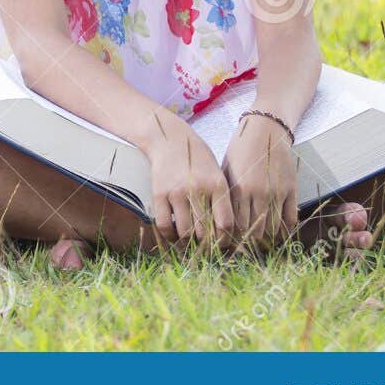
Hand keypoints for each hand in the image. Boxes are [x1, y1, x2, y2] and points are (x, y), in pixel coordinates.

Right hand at [143, 114, 235, 251]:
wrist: (170, 138)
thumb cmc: (198, 158)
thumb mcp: (217, 174)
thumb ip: (222, 200)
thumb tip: (225, 232)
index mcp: (218, 185)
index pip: (225, 224)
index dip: (225, 240)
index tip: (222, 244)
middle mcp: (198, 189)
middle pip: (205, 232)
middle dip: (206, 244)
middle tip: (205, 246)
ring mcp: (177, 192)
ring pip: (185, 232)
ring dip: (188, 242)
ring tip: (190, 242)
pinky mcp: (159, 193)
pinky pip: (164, 224)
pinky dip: (169, 235)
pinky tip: (174, 235)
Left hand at [221, 114, 298, 253]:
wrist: (266, 130)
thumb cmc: (240, 150)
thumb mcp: (226, 170)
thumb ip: (225, 195)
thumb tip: (218, 220)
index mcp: (238, 188)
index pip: (235, 225)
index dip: (232, 238)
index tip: (230, 244)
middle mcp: (257, 193)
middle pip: (254, 231)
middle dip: (249, 242)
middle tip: (245, 246)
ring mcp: (276, 192)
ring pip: (273, 229)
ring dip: (267, 238)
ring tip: (261, 242)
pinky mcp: (291, 190)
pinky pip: (290, 219)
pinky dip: (285, 230)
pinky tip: (279, 232)